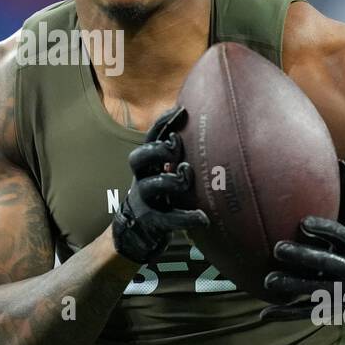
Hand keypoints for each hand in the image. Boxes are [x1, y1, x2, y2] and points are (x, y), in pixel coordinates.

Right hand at [111, 105, 209, 264]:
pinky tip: (203, 218)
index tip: (180, 110)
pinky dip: (186, 217)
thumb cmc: (160, 197)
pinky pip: (168, 219)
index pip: (149, 139)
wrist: (136, 234)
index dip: (162, 124)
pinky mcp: (152, 223)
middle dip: (157, 149)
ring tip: (187, 174)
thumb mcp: (162, 173)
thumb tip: (208, 130)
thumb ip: (175, 157)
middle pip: (138, 158)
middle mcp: (141, 180)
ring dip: (171, 179)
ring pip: (150, 186)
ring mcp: (144, 202)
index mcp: (146, 165)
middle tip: (176, 145)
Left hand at [259, 159, 344, 320]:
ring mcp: (342, 293)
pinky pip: (306, 313)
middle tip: (278, 248)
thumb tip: (344, 160)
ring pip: (315, 289)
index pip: (342, 236)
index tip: (303, 222)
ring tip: (268, 280)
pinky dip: (285, 314)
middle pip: (327, 263)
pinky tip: (263, 314)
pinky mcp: (331, 309)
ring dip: (292, 286)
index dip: (325, 229)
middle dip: (304, 257)